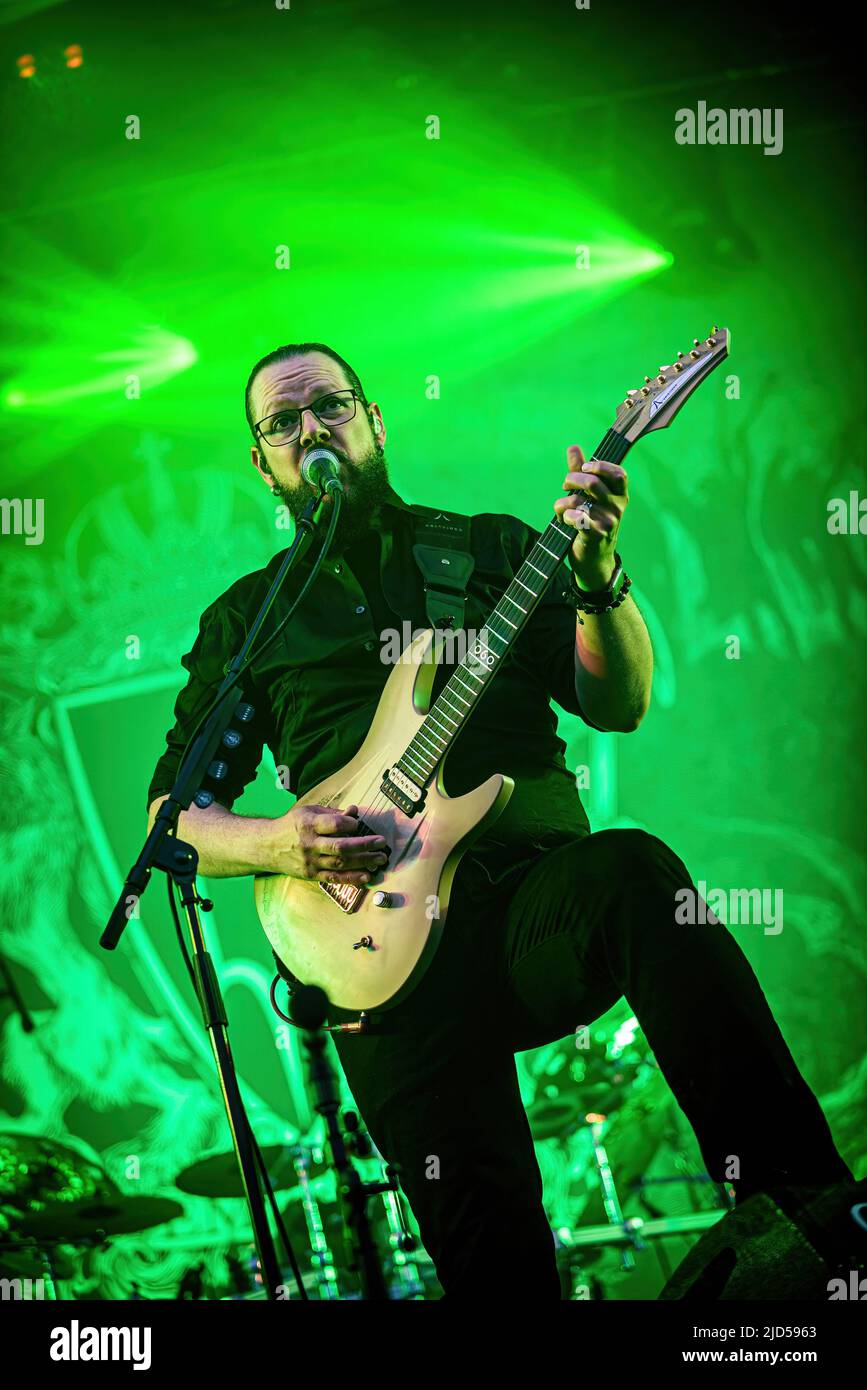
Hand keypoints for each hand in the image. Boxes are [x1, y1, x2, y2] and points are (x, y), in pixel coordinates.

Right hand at [263, 802, 389, 884]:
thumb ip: (332, 813)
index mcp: (308, 824)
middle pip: (340, 847)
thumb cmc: (291, 825)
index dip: (350, 824)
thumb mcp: (308, 812)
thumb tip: (355, 812)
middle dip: (364, 845)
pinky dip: (351, 878)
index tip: (358, 824)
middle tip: (382, 843)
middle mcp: (309, 844)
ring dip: (363, 862)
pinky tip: (366, 877)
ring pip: (340, 864)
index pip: (333, 824)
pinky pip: (334, 878)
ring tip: (380, 859)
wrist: (267, 847)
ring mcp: (310, 861)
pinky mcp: (311, 875)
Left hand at [552, 445, 628, 589]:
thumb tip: (573, 447)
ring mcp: (608, 521)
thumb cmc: (590, 523)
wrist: (594, 559)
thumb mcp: (589, 496)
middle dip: (572, 480)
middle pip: (593, 483)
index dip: (600, 466)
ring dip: (562, 502)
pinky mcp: (596, 535)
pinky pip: (576, 517)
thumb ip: (581, 471)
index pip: (618, 473)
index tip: (584, 467)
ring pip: (579, 501)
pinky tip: (565, 521)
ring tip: (561, 509)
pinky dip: (565, 516)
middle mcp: (617, 507)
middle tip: (565, 486)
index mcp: (619, 494)